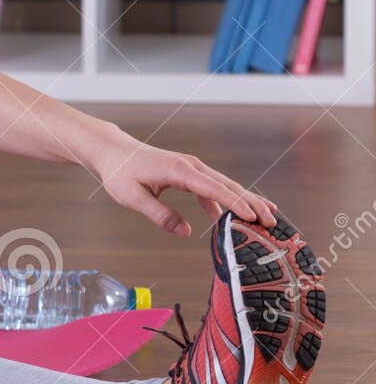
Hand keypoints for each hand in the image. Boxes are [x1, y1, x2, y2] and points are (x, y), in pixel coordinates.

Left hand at [88, 130, 276, 236]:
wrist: (112, 151)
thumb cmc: (119, 172)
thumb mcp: (132, 197)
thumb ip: (159, 214)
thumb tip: (185, 232)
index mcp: (179, 171)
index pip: (214, 188)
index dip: (235, 203)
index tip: (253, 217)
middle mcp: (191, 166)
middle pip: (228, 185)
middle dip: (251, 203)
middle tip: (272, 221)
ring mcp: (191, 168)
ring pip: (224, 185)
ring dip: (244, 201)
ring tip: (265, 218)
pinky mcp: (187, 173)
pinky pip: (212, 187)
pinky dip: (225, 200)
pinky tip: (232, 217)